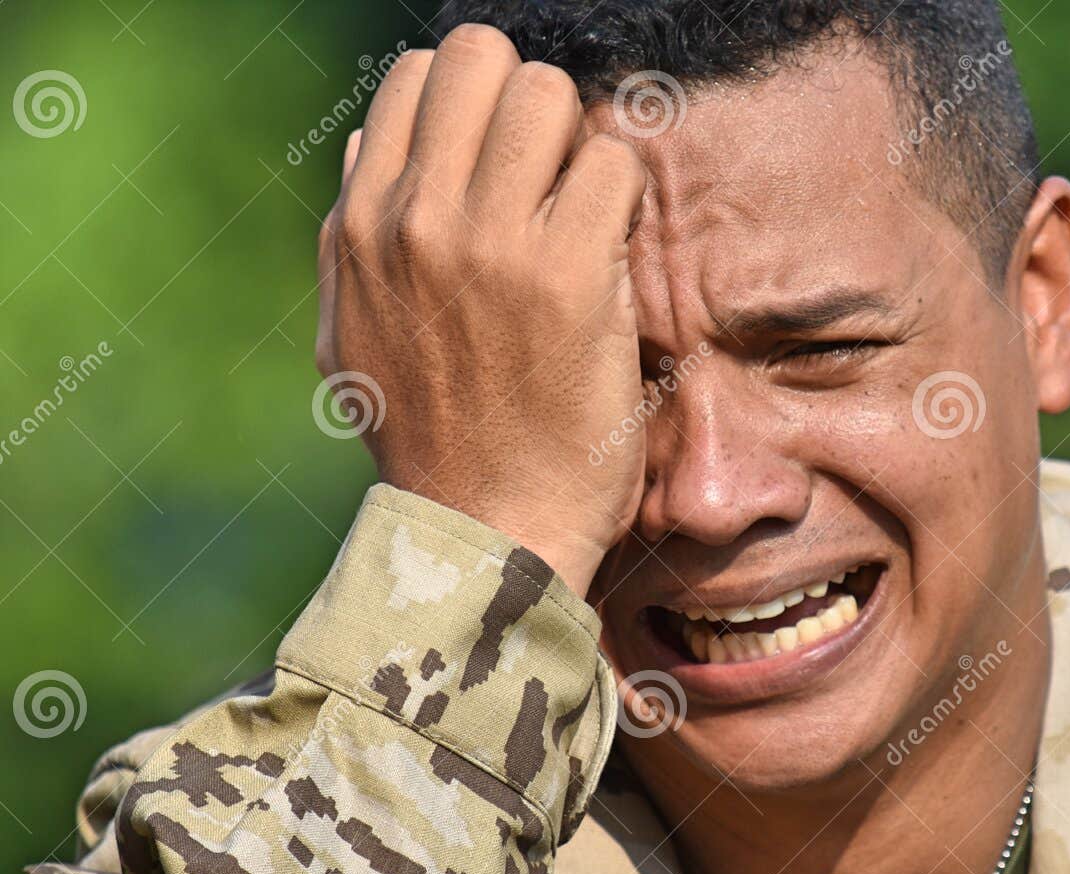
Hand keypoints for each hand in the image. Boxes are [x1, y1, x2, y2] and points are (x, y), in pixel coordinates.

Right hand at [315, 24, 647, 596]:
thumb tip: (362, 143)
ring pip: (551, 94)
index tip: (502, 165)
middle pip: (484, 57)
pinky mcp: (569, 276)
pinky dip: (623, 197)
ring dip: (579, 145)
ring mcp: (492, 241)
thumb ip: (353, 234)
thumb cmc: (431, 439)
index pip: (417, 74)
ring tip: (583, 215)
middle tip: (552, 176)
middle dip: (531, 105)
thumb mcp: (354, 332)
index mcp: (362, 223)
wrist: (487, 527)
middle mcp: (418, 216)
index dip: (475, 106)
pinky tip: (611, 254)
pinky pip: (613, 164)